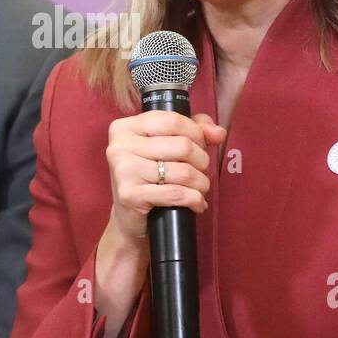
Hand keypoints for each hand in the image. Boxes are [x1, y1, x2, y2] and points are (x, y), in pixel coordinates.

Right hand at [103, 111, 225, 246]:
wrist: (129, 216)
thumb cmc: (150, 177)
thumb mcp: (168, 145)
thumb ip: (194, 130)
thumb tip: (218, 132)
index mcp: (125, 128)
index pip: (172, 120)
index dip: (196, 133)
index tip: (201, 146)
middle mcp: (119, 146)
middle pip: (182, 146)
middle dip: (202, 161)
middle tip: (201, 171)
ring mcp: (123, 170)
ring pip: (183, 171)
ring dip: (200, 183)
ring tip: (200, 188)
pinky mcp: (129, 194)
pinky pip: (176, 193)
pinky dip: (194, 199)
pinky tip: (196, 203)